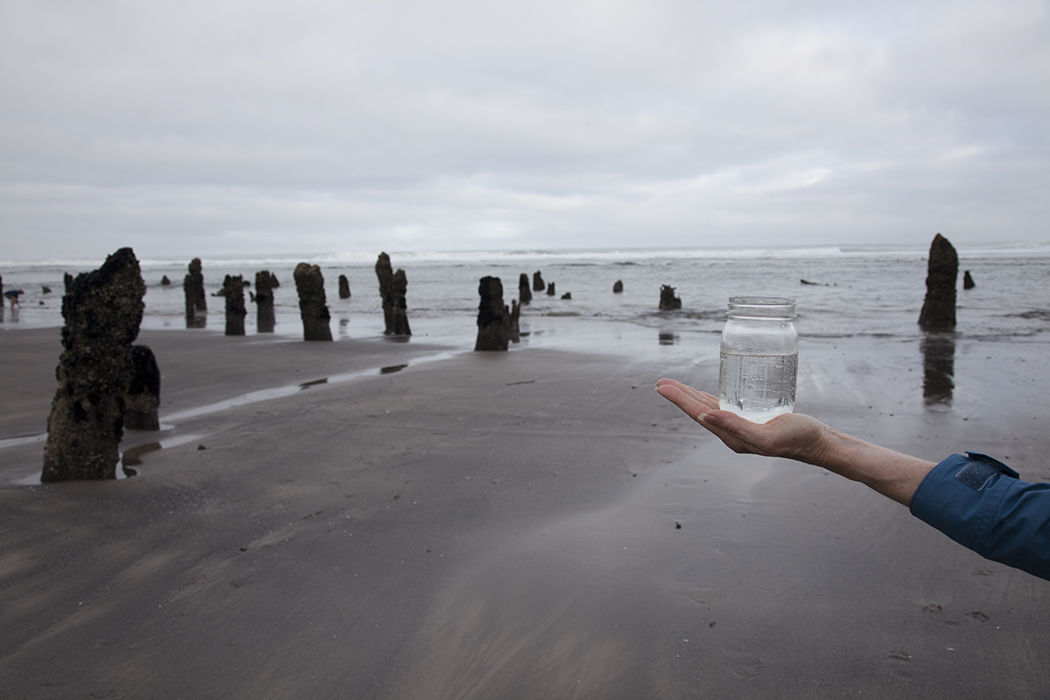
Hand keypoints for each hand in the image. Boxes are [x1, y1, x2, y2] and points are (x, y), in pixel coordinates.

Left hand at [655, 378, 829, 462]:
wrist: (818, 442)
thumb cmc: (796, 439)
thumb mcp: (767, 436)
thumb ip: (737, 428)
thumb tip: (706, 417)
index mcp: (731, 437)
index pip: (699, 414)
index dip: (680, 399)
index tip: (662, 387)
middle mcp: (731, 432)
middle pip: (699, 410)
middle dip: (680, 396)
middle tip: (661, 382)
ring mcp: (740, 426)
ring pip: (709, 407)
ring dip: (691, 395)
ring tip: (675, 386)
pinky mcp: (751, 419)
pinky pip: (724, 406)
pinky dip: (711, 397)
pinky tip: (708, 392)